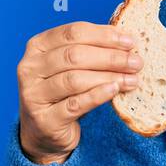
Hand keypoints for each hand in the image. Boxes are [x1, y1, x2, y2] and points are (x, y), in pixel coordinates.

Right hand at [16, 21, 142, 164]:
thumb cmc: (64, 92)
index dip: (104, 35)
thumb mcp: (72, 66)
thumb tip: (128, 38)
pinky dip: (97, 95)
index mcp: (37, 46)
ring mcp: (33, 94)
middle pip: (74, 55)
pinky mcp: (44, 119)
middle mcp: (29, 67)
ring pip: (74, 79)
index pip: (73, 32)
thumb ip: (92, 50)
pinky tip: (115, 90)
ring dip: (108, 77)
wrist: (44, 132)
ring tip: (132, 79)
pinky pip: (74, 104)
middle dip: (110, 57)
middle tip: (136, 62)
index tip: (131, 41)